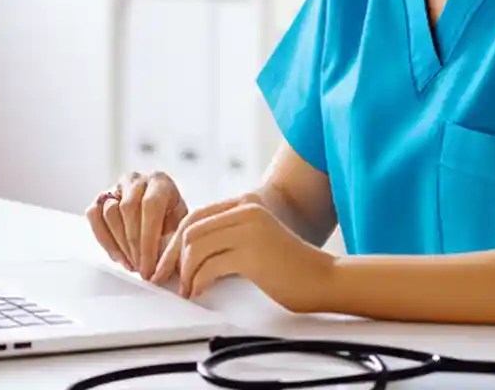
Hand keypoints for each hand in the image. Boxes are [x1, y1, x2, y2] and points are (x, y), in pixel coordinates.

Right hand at [84, 171, 187, 278]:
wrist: (163, 203)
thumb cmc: (173, 216)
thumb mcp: (182, 223)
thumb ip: (176, 238)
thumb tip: (167, 265)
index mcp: (159, 182)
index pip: (150, 206)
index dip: (149, 239)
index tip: (150, 266)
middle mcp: (136, 180)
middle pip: (128, 210)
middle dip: (134, 246)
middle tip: (142, 270)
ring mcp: (116, 187)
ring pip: (109, 213)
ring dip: (120, 245)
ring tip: (133, 264)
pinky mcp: (101, 197)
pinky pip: (94, 216)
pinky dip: (104, 239)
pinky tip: (118, 256)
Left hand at [151, 192, 335, 311]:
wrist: (326, 279)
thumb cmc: (291, 266)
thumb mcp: (256, 239)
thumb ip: (228, 236)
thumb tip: (187, 251)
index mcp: (246, 203)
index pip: (196, 215)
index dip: (176, 240)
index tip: (168, 260)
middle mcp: (246, 210)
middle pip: (190, 229)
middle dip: (174, 256)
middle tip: (169, 277)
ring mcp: (249, 230)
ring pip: (196, 247)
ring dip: (185, 272)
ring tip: (187, 288)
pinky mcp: (251, 254)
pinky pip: (209, 267)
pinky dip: (198, 282)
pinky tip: (199, 291)